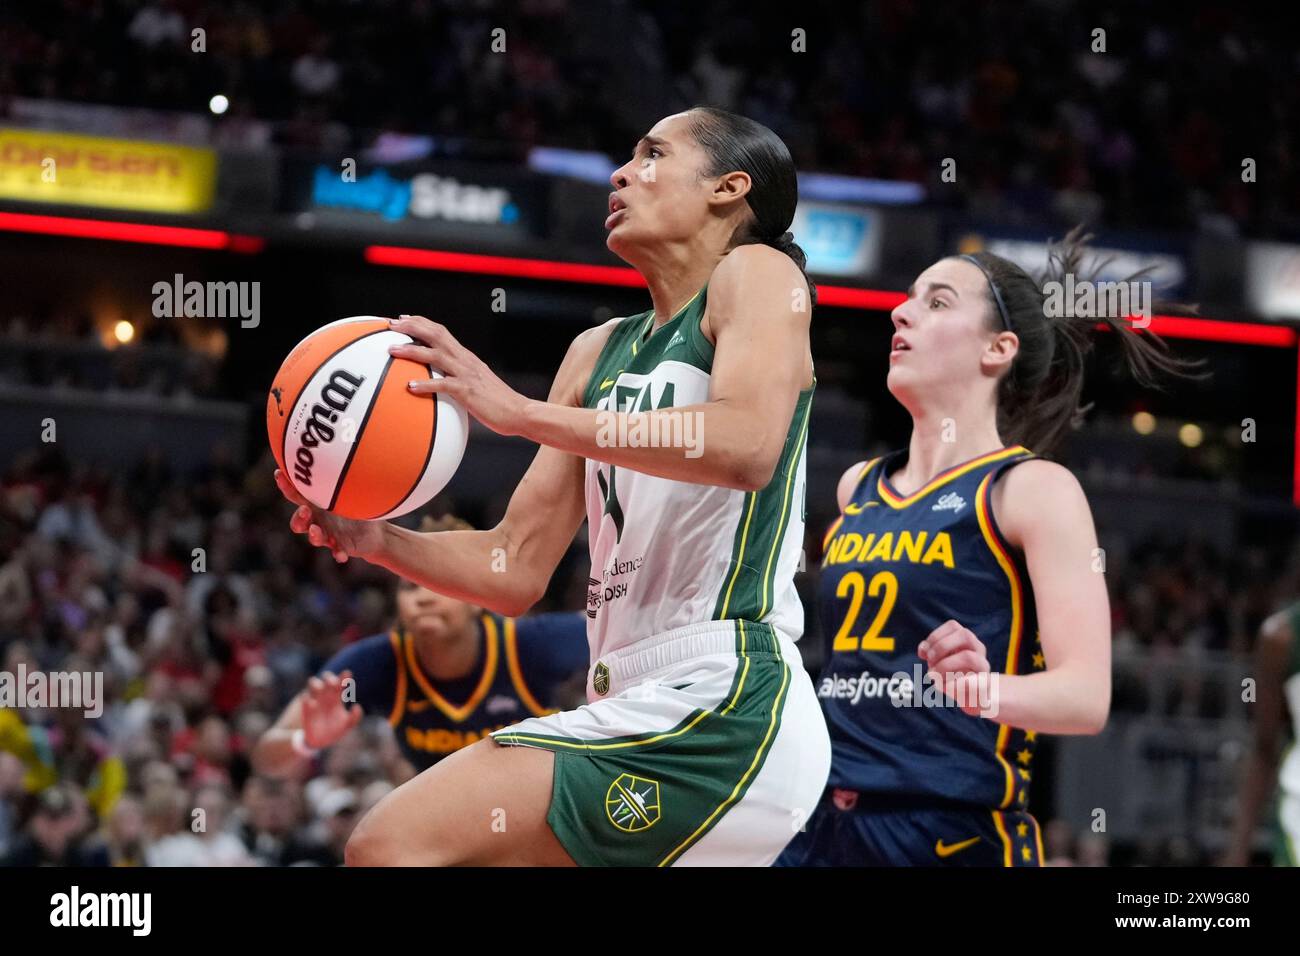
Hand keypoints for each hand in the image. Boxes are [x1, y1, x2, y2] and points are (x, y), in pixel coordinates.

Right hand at [274, 469, 385, 562]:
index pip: (297, 495)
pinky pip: (337, 552)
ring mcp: (328, 535)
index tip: (279, 474)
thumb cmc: (358, 508)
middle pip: (299, 521)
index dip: (286, 485)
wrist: (374, 533)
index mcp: (317, 505)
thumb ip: (348, 477)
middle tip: (305, 511)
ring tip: (317, 531)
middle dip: (298, 517)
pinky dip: (338, 554)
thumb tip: (351, 453)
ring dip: (314, 535)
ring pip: (314, 537)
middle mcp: (318, 521)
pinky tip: (341, 556)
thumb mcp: (353, 490)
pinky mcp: (340, 547)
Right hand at [301, 669, 363, 748]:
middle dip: (330, 678)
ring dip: (316, 683)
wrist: (320, 742)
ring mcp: (315, 700)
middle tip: (334, 683)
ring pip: (313, 682)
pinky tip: (313, 704)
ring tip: (320, 688)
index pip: (340, 683)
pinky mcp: (306, 709)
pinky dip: (307, 699)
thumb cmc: (335, 729)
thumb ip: (355, 717)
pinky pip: (304, 698)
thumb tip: (356, 706)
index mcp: (337, 697)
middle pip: (326, 678)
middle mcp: (326, 695)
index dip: (344, 677)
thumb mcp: (348, 725)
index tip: (347, 673)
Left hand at [386, 314, 529, 435]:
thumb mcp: (477, 384)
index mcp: (467, 357)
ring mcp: (467, 375)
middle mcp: (465, 361)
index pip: (442, 332)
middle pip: (436, 335)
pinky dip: (425, 385)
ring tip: (392, 349)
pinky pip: (443, 385)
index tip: (402, 318)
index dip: (421, 322)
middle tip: (391, 324)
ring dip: (411, 351)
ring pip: (435, 355)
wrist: (520, 412)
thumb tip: (441, 382)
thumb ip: (459, 378)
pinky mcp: (468, 391)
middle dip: (412, 327)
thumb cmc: (498, 403)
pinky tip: (410, 387)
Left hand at [918, 619, 994, 717]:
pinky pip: (975, 681)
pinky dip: (956, 685)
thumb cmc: (953, 676)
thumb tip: (923, 650)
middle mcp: (978, 650)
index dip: (935, 636)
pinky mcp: (985, 685)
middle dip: (942, 646)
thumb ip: (930, 653)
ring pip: (969, 656)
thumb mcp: (939, 662)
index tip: (923, 653)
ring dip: (946, 665)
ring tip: (935, 676)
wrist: (975, 698)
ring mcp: (983, 666)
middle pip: (965, 635)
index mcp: (967, 641)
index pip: (953, 626)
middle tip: (930, 661)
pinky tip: (946, 688)